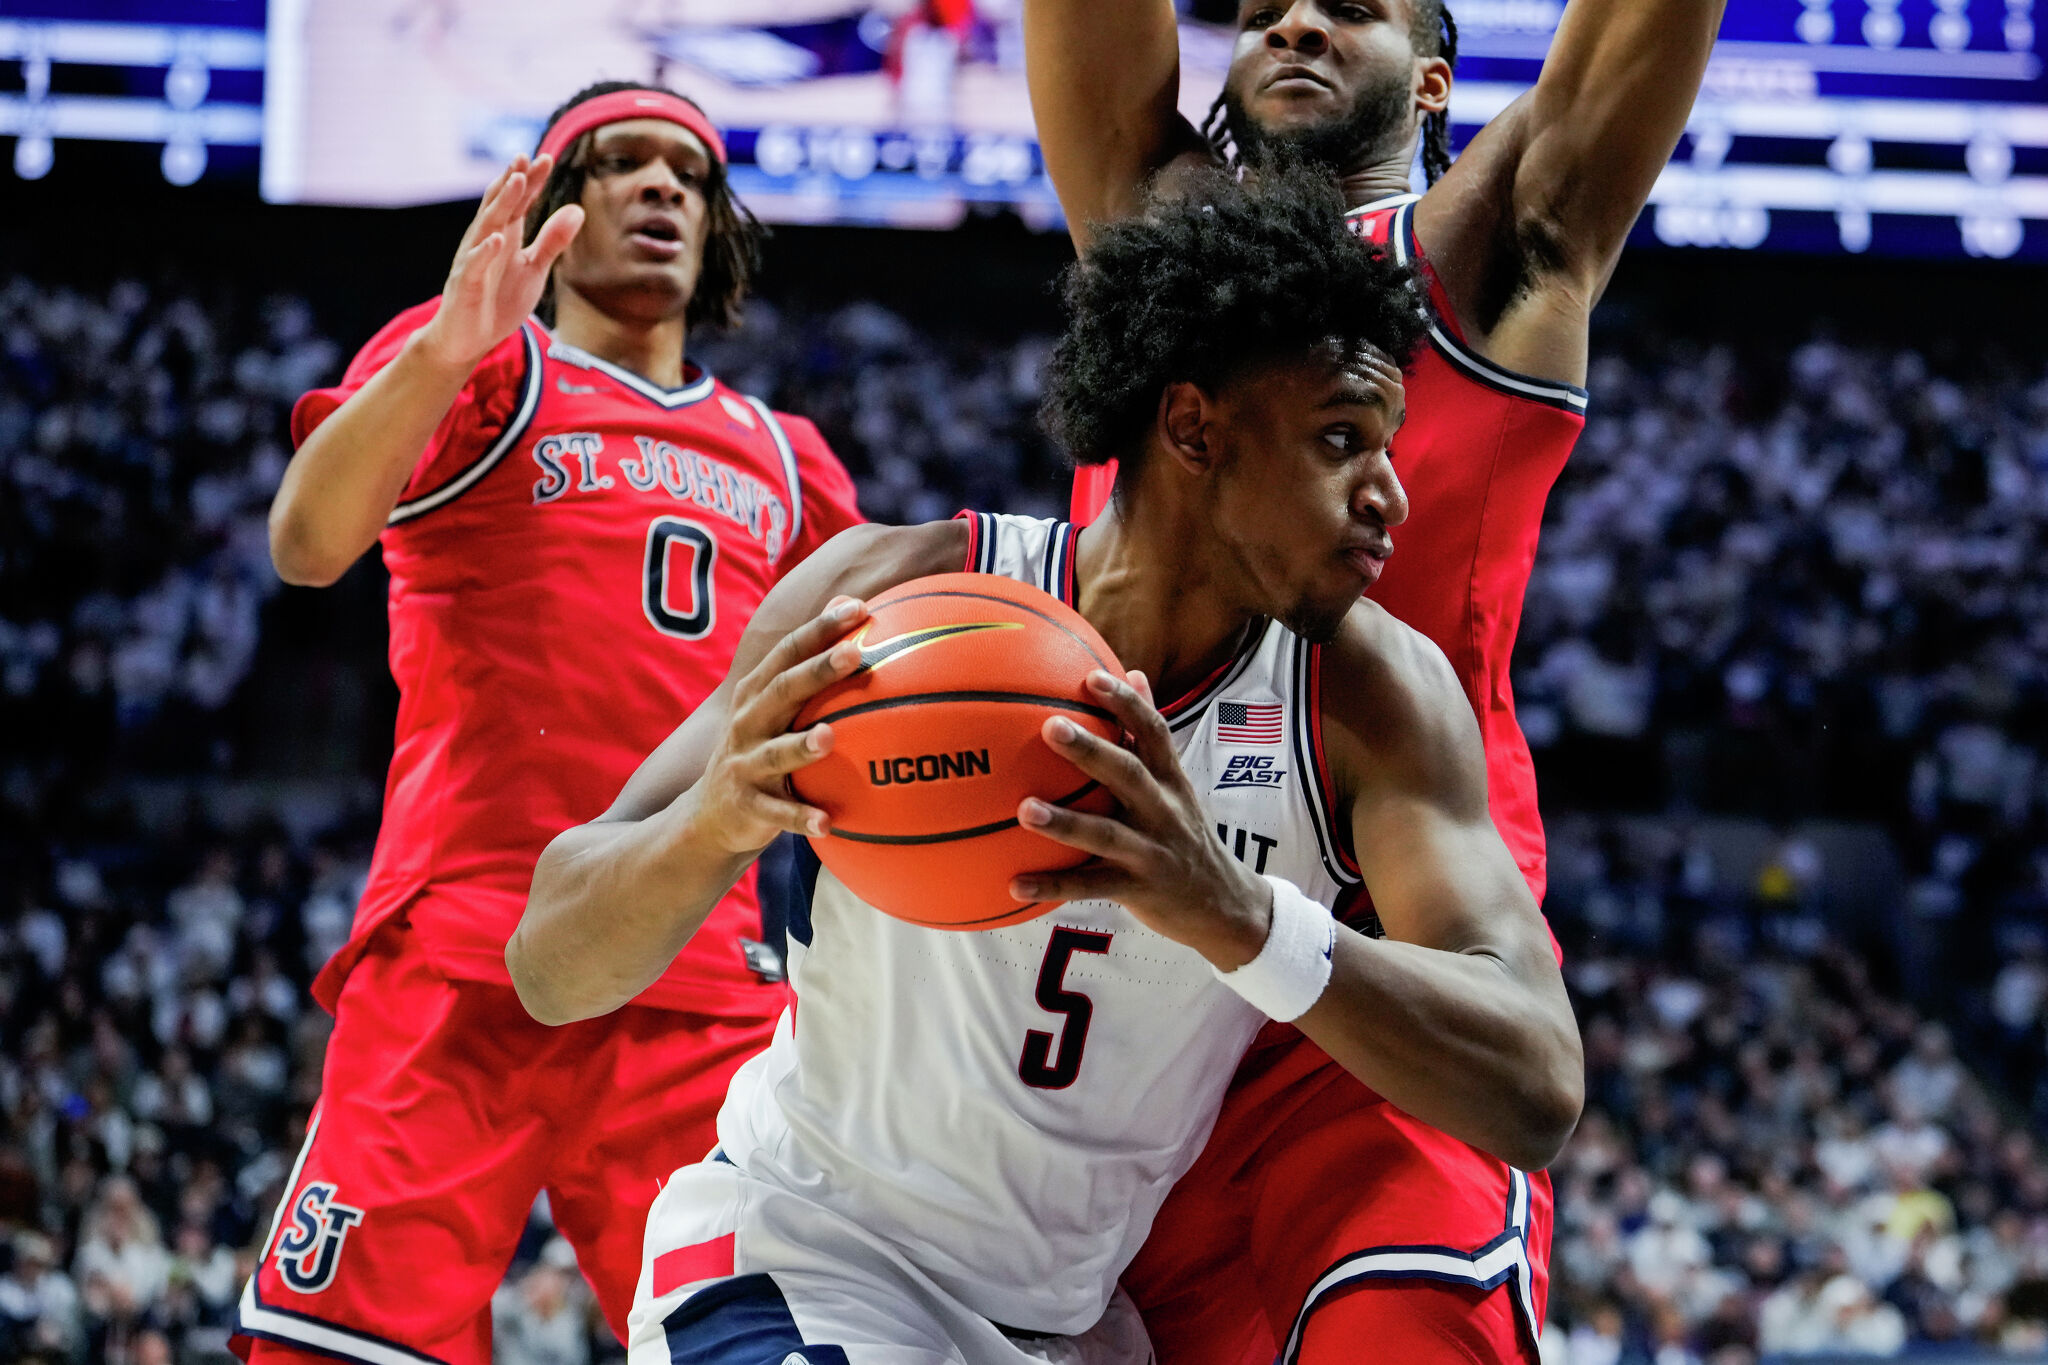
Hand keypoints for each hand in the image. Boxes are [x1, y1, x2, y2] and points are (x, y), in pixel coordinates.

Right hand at [415, 154, 584, 372]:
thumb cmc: (498, 301)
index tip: (547, 158)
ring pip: (487, 226)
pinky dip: (485, 252)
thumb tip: (577, 210)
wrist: (466, 339)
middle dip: (513, 181)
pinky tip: (497, 239)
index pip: (519, 202)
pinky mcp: (466, 285)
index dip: (531, 181)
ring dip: (501, 204)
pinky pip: (475, 265)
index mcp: (505, 236)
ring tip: (515, 182)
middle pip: (500, 205)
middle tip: (526, 157)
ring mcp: (474, 261)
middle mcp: (487, 241)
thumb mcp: (534, 269)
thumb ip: (552, 241)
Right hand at [678, 597, 869, 856]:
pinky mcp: (747, 805)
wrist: (708, 815)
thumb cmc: (759, 748)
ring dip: (802, 746)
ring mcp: (745, 764)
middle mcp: (747, 723)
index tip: (857, 608)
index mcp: (757, 694)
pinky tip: (828, 822)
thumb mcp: (775, 708)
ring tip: (830, 738)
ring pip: (775, 753)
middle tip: (853, 654)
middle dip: (817, 671)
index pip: (788, 652)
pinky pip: (777, 813)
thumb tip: (852, 607)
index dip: (820, 628)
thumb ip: (807, 667)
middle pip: (782, 691)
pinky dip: (801, 817)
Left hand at [1010, 670, 1273, 968]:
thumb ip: (1149, 736)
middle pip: (1128, 774)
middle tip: (1051, 727)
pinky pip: (1090, 887)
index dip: (1126, 703)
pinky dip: (1052, 885)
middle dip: (1091, 750)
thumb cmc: (1185, 833)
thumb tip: (1134, 674)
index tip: (1092, 678)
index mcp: (1170, 781)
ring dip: (1065, 822)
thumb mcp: (1176, 784)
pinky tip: (1013, 883)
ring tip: (1024, 809)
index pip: (1153, 732)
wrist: (1222, 903)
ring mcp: (1151, 852)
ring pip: (1106, 834)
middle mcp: (1163, 811)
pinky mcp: (1139, 890)